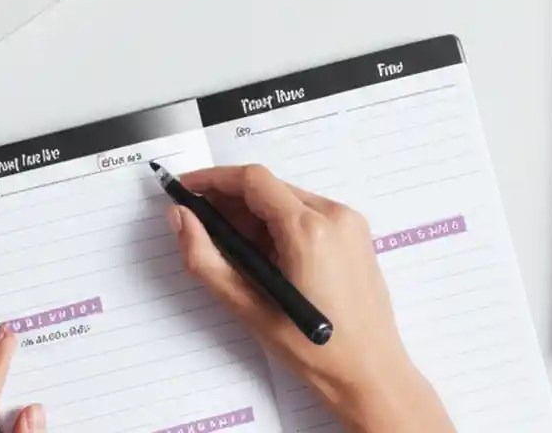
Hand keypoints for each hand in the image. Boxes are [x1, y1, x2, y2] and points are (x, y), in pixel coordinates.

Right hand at [168, 165, 453, 432]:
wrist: (370, 372)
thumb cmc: (315, 350)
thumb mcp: (248, 307)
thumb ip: (205, 258)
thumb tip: (181, 218)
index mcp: (309, 230)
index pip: (252, 180)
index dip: (213, 179)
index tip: (186, 188)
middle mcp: (335, 216)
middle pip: (269, 187)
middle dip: (229, 199)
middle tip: (200, 222)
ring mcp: (349, 223)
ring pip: (287, 199)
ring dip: (254, 214)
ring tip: (233, 249)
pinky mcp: (355, 234)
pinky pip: (308, 213)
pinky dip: (279, 224)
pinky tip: (265, 255)